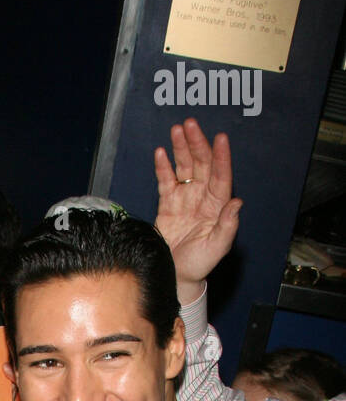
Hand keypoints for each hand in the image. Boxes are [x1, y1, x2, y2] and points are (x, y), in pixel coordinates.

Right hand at [154, 119, 241, 299]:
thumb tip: (237, 203)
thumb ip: (227, 226)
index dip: (221, 157)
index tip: (221, 138)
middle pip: (202, 164)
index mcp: (217, 206)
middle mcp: (203, 198)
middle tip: (190, 125)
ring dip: (181, 148)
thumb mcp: (216, 248)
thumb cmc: (198, 265)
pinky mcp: (168, 203)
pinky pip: (166, 180)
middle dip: (197, 143)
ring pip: (185, 167)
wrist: (175, 276)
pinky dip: (163, 166)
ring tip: (177, 130)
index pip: (221, 176)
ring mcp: (185, 199)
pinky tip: (162, 152)